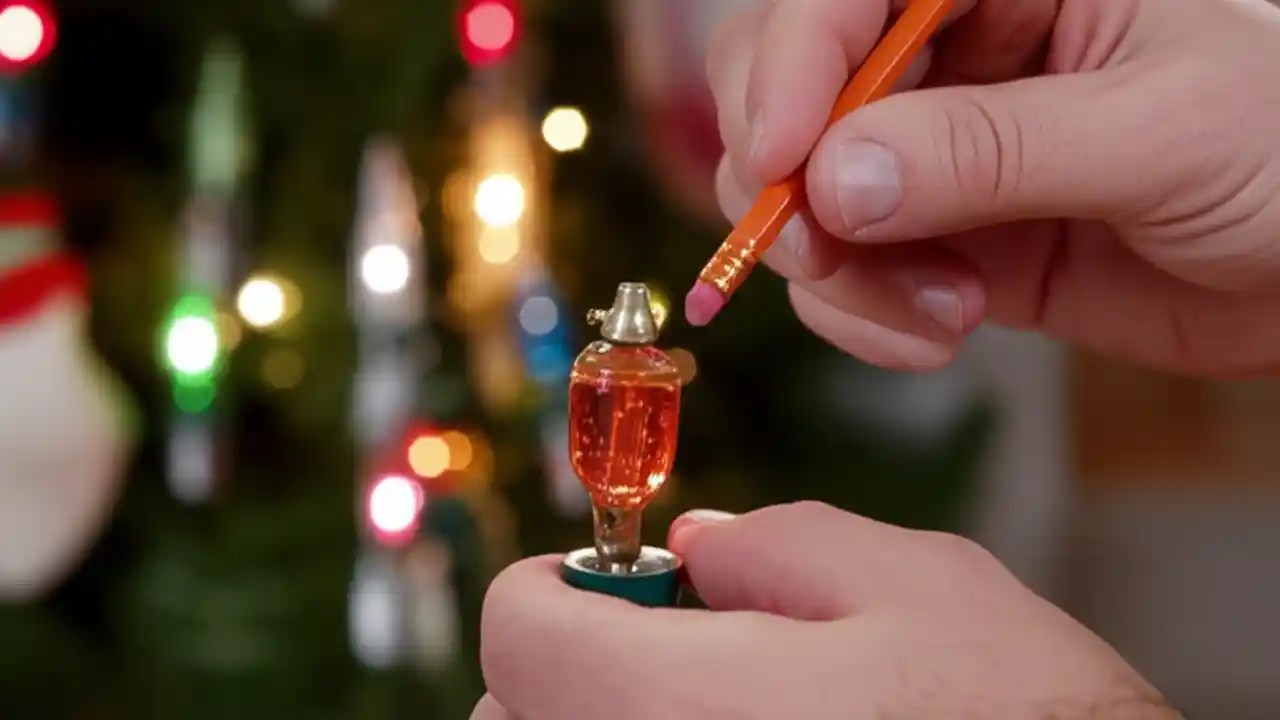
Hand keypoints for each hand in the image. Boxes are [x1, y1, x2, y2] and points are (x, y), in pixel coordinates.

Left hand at [473, 502, 1178, 718]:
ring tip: (724, 710)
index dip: (562, 586)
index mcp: (674, 708)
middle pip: (517, 715)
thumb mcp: (918, 587)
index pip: (519, 629)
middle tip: (678, 648)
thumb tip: (702, 548)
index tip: (619, 581)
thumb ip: (780, 544)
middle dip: (578, 665)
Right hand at [710, 0, 1279, 375]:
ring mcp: (928, 159)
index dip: (790, 59)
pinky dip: (862, 318)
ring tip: (941, 312)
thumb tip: (838, 180)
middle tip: (818, 244)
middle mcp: (945, 60)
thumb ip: (996, 150)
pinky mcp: (930, 245)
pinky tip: (940, 333)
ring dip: (838, 270)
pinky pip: (843, 277)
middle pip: (783, 87)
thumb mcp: (1157, 134)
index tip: (782, 155)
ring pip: (800, 197)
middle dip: (781, 175)